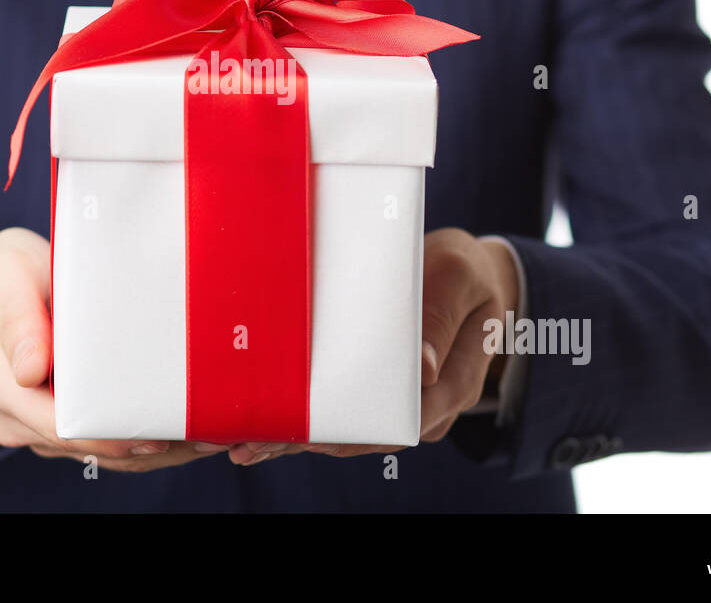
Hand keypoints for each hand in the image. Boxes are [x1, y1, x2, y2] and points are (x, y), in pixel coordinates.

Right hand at [0, 227, 208, 471]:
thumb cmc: (2, 276)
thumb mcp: (4, 275)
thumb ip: (17, 318)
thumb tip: (31, 371)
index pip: (56, 422)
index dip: (107, 431)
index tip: (156, 431)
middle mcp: (16, 416)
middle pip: (85, 444)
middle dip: (144, 444)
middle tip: (204, 436)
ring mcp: (37, 424)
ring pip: (98, 452)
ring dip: (151, 449)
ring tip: (207, 439)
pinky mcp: (57, 422)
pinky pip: (100, 443)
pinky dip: (141, 441)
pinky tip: (183, 434)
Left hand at [226, 227, 520, 464]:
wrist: (468, 273)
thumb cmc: (464, 268)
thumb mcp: (458, 277)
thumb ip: (441, 317)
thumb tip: (424, 370)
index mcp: (455, 382)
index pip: (404, 421)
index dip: (354, 432)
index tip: (310, 435)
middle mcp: (427, 402)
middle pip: (365, 434)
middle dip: (308, 442)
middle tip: (252, 442)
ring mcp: (400, 398)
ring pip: (347, 430)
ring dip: (296, 438)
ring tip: (241, 443)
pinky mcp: (378, 386)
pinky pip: (341, 409)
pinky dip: (302, 418)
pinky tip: (260, 425)